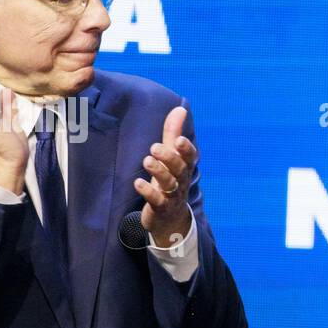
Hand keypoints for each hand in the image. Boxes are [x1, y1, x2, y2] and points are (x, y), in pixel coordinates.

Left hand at [135, 105, 196, 247]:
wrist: (170, 218)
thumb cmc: (170, 181)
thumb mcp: (172, 157)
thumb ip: (173, 133)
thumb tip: (180, 109)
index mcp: (184, 167)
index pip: (190, 157)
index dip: (186, 149)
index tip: (178, 139)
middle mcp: (181, 181)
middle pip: (180, 169)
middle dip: (169, 158)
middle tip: (155, 148)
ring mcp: (172, 195)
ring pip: (169, 183)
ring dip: (159, 172)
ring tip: (147, 160)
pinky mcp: (161, 208)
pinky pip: (157, 201)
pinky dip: (148, 192)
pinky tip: (137, 183)